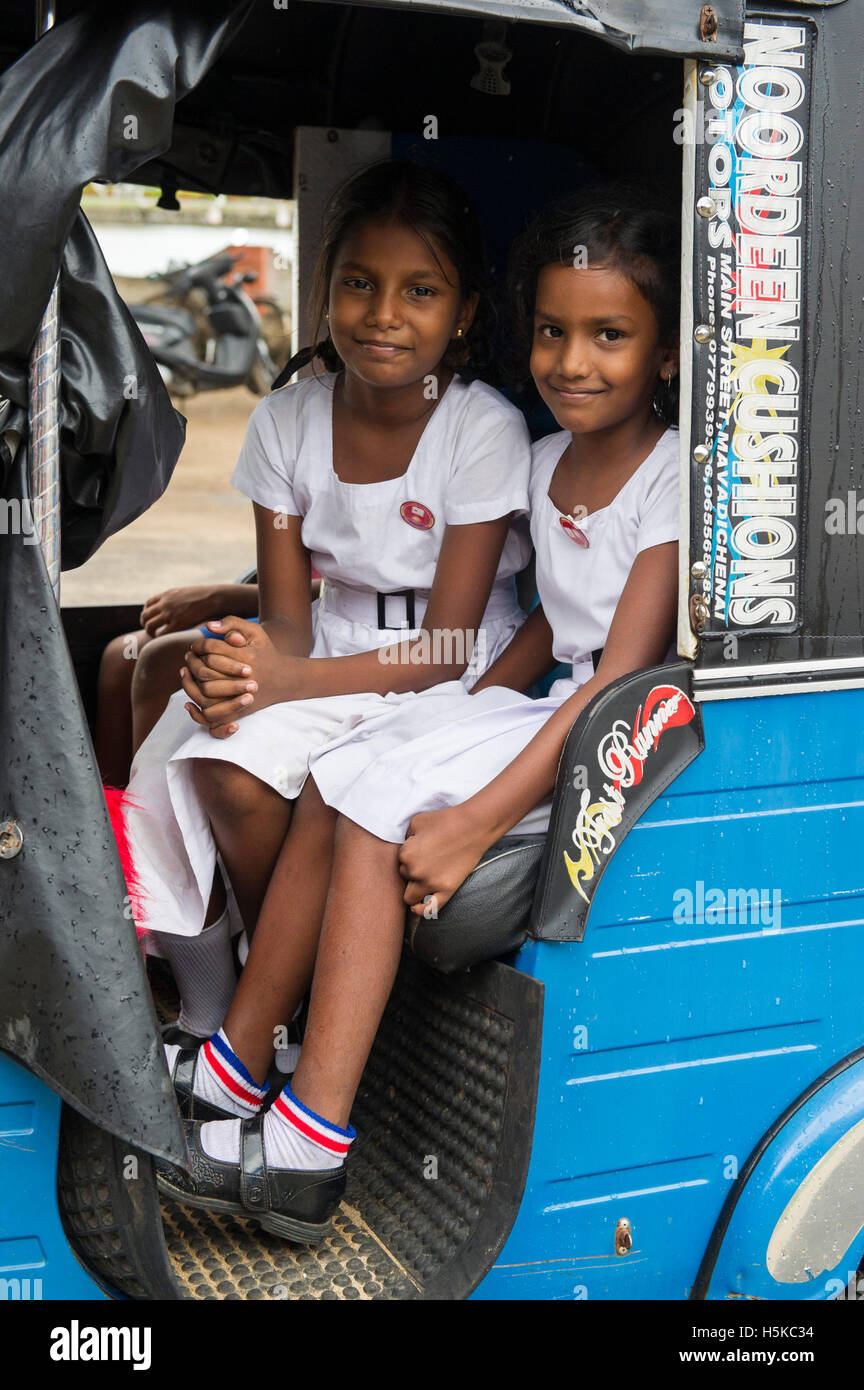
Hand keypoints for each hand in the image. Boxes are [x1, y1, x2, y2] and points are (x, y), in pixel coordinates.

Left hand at [139, 586, 226, 637]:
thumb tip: (176, 606)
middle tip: (150, 630)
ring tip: (155, 637)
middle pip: (145, 615)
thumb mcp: (185, 592)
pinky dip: (160, 638)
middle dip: (145, 623)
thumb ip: (176, 599)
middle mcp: (165, 603)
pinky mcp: (177, 623)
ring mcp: (169, 613)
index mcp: (167, 594)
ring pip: (149, 625)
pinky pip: (161, 634)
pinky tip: (165, 640)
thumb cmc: (204, 596)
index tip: (151, 619)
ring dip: (150, 632)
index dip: (147, 613)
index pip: (148, 604)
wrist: (213, 597)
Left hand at [181, 616, 305, 736]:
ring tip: (186, 672)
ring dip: (189, 684)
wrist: (283, 679)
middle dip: (192, 662)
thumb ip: (232, 623)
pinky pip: (211, 715)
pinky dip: (197, 712)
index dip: (198, 645)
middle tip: (188, 657)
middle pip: (204, 671)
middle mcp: (243, 679)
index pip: (211, 649)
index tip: (195, 646)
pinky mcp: (238, 711)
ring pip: (204, 693)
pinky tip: (189, 701)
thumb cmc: (266, 652)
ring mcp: (240, 697)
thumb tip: (208, 626)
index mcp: (247, 658)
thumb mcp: (255, 632)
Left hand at [398, 806, 492, 918]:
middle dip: (411, 869)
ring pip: (410, 896)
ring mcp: (431, 883)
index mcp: (406, 854)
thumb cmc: (445, 820)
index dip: (409, 853)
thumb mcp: (416, 822)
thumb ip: (405, 838)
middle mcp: (415, 871)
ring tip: (422, 879)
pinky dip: (421, 910)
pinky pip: (429, 909)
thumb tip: (405, 848)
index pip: (398, 861)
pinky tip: (418, 907)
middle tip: (426, 859)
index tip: (421, 847)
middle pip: (404, 877)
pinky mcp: (447, 890)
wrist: (473, 827)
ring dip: (414, 888)